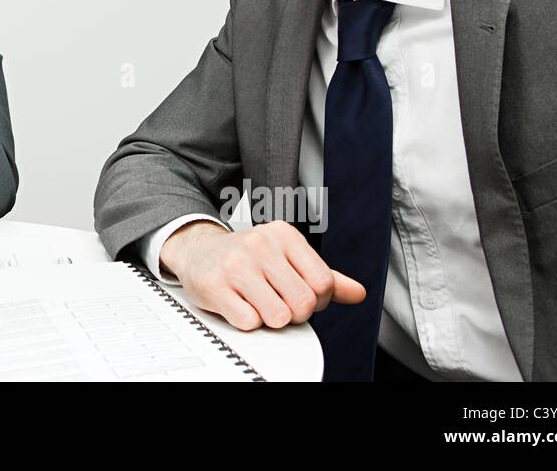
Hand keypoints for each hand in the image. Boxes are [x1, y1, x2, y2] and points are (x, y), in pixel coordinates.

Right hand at [158, 219, 365, 329]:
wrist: (198, 251)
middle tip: (277, 302)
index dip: (316, 300)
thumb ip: (325, 277)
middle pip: (303, 304)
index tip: (299, 295)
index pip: (323, 283)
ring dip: (269, 319)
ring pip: (278, 317)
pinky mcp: (214, 285)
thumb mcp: (287, 258)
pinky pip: (248, 322)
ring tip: (257, 302)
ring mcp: (235, 264)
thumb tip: (358, 293)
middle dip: (294, 313)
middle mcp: (260, 244)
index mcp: (284, 235)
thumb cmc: (247, 258)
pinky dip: (246, 322)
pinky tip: (238, 304)